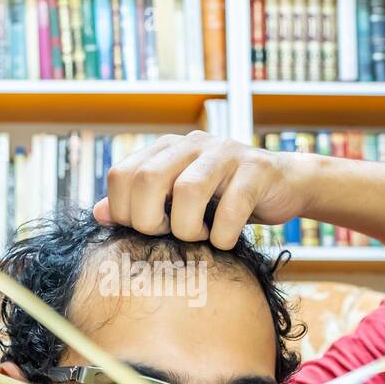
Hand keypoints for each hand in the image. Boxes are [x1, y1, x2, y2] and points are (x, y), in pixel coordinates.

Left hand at [93, 132, 309, 248]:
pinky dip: (223, 234)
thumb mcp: (177, 201)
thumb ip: (139, 204)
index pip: (121, 175)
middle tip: (170, 235)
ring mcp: (225, 153)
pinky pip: (232, 206)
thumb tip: (100, 213)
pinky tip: (224, 239)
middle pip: (148, 179)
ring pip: (188, 191)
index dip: (126, 211)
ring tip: (199, 237)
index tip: (146, 230)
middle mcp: (192, 144)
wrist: (283, 186)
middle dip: (151, 221)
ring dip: (188, 228)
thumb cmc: (223, 198)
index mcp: (166, 149)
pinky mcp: (257, 170)